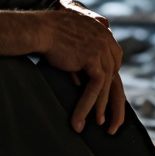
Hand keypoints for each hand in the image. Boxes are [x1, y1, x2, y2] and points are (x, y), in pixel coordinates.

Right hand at [41, 0, 123, 133]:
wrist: (39, 29)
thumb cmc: (47, 35)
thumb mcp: (72, 42)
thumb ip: (82, 56)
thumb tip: (81, 82)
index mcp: (105, 35)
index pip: (114, 67)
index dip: (111, 88)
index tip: (106, 105)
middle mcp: (108, 42)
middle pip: (116, 79)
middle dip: (115, 105)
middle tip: (112, 125)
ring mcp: (103, 50)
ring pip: (105, 87)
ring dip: (99, 109)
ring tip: (97, 126)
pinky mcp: (93, 59)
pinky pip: (95, 89)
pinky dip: (86, 106)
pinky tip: (79, 120)